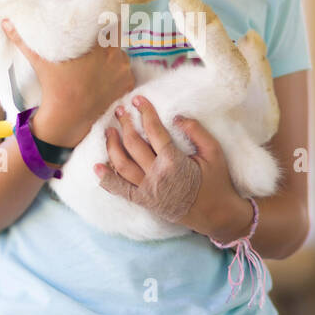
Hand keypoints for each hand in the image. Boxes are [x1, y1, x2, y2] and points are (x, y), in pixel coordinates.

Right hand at [2, 17, 134, 147]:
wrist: (67, 118)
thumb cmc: (54, 87)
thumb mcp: (40, 61)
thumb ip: (23, 39)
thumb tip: (5, 22)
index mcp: (99, 44)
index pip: (110, 22)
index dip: (105, 22)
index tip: (97, 25)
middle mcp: (116, 55)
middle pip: (116, 38)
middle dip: (107, 40)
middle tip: (94, 46)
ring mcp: (123, 70)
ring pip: (122, 55)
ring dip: (113, 57)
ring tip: (98, 63)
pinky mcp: (127, 85)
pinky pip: (126, 73)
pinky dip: (118, 74)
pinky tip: (105, 77)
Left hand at [93, 94, 249, 237]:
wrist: (216, 214)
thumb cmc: (217, 182)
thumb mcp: (214, 152)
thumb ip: (197, 131)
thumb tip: (177, 117)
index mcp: (174, 161)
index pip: (154, 130)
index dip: (145, 112)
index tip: (137, 100)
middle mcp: (156, 175)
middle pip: (133, 144)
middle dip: (125, 124)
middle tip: (119, 111)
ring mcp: (148, 190)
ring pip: (121, 164)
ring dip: (112, 146)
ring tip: (108, 131)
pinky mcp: (144, 202)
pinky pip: (121, 190)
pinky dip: (107, 180)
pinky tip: (97, 168)